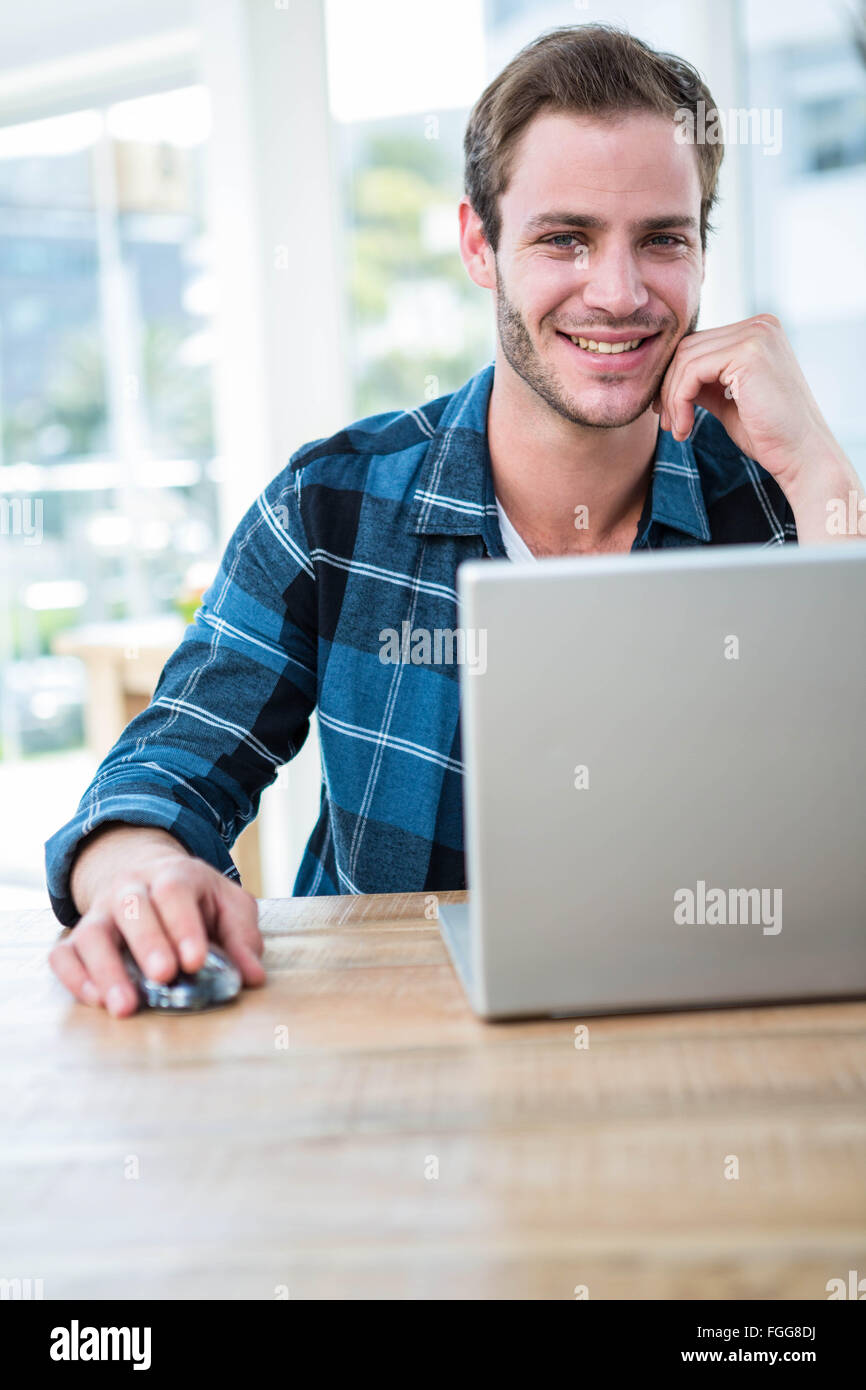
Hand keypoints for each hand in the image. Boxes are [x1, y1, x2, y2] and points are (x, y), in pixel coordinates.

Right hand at [49, 855, 264, 1016]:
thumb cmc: (195, 900)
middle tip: (164, 976)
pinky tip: (96, 1001)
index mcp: (173, 875)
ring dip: (106, 970)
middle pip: (131, 906)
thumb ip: (242, 938)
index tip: (196, 960)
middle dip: (147, 942)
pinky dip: (74, 977)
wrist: (147, 877)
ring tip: (125, 1006)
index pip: (175, 892)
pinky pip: (63, 954)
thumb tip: (253, 977)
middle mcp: (130, 889)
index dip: (184, 926)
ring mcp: (100, 913)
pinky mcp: (78, 939)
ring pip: (92, 933)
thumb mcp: (228, 906)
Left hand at [652, 313, 863, 540]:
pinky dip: (679, 401)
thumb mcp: (728, 400)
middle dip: (669, 388)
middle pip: (688, 347)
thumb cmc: (768, 434)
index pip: (699, 344)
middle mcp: (760, 325)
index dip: (674, 379)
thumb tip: (668, 380)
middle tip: (666, 424)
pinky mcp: (748, 353)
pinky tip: (684, 428)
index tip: (667, 412)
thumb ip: (705, 383)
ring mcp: (756, 335)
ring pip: (686, 359)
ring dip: (672, 398)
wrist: (802, 456)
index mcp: (759, 331)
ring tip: (677, 430)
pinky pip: (692, 371)